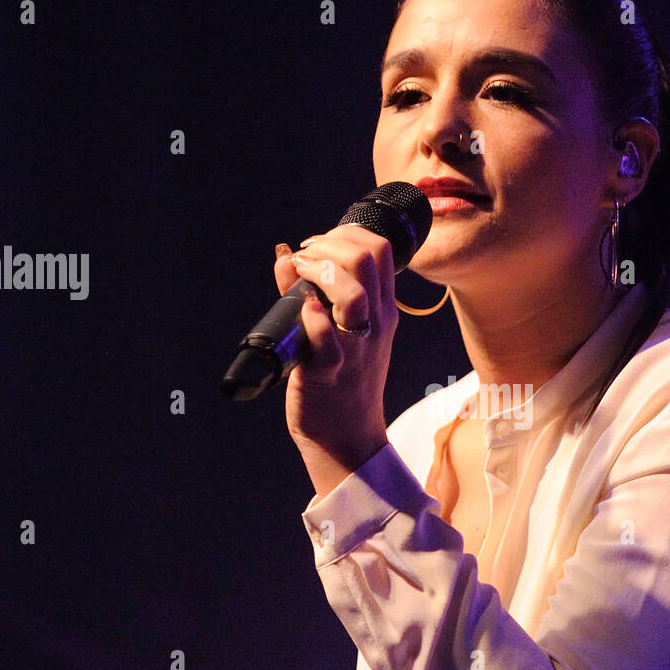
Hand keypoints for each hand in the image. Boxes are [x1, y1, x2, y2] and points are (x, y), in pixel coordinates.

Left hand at [273, 224, 397, 500]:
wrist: (348, 436)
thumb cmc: (343, 381)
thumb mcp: (347, 332)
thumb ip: (319, 293)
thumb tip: (286, 256)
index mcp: (382, 310)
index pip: (378, 249)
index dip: (344, 233)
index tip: (318, 245)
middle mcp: (374, 323)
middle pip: (365, 258)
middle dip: (326, 244)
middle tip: (303, 260)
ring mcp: (355, 347)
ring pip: (353, 292)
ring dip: (319, 271)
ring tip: (297, 276)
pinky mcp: (328, 371)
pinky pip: (325, 339)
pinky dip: (311, 318)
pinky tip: (301, 308)